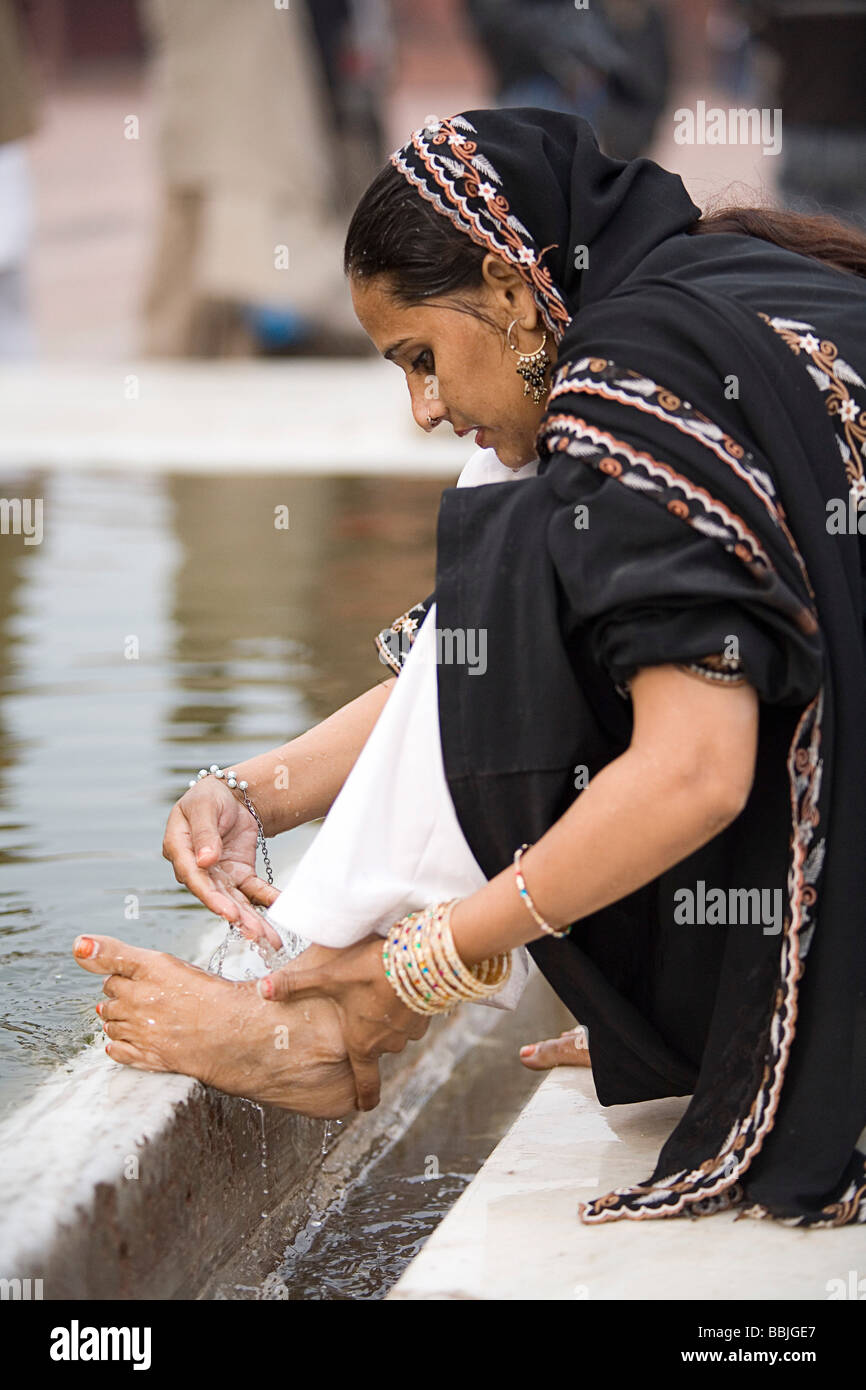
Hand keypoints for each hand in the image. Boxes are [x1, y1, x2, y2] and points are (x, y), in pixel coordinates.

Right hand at [162, 778, 281, 947]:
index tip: (229, 913)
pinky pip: (253, 891)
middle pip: (216, 897)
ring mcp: (218, 875)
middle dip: (237, 918)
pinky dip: (267, 899)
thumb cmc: (209, 797)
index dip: (211, 898)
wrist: (230, 794)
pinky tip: (281, 908)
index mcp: (179, 850)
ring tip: (269, 939)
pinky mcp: (238, 874)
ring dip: (252, 920)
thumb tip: (205, 861)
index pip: (194, 878)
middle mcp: (197, 869)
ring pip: (235, 901)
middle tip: (256, 936)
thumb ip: (204, 832)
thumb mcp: (204, 806)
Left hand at [258, 938, 429, 1109]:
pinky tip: (398, 984)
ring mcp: (409, 1030)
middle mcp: (387, 1043)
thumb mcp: (328, 976)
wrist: (420, 955)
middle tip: (362, 1010)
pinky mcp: (426, 1012)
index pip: (366, 1082)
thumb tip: (262, 989)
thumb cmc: (372, 970)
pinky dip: (405, 1005)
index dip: (365, 1098)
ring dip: (387, 1017)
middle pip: (376, 1047)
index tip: (364, 1107)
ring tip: (379, 992)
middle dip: (369, 1034)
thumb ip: (296, 984)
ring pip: (394, 1030)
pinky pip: (412, 1016)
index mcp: (362, 1043)